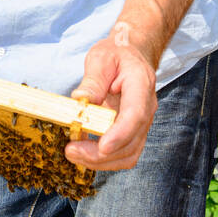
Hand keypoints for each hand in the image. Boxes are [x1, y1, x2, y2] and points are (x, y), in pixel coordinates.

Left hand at [65, 32, 157, 170]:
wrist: (131, 55)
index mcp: (141, 85)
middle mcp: (146, 108)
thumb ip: (93, 79)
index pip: (136, 115)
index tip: (102, 147)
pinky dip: (103, 159)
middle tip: (71, 150)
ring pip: (129, 154)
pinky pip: (123, 153)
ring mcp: (142, 123)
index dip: (120, 134)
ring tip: (73, 153)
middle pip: (131, 141)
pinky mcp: (133, 132)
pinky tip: (83, 152)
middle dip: (101, 154)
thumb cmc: (116, 54)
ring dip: (101, 161)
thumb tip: (81, 100)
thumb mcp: (100, 58)